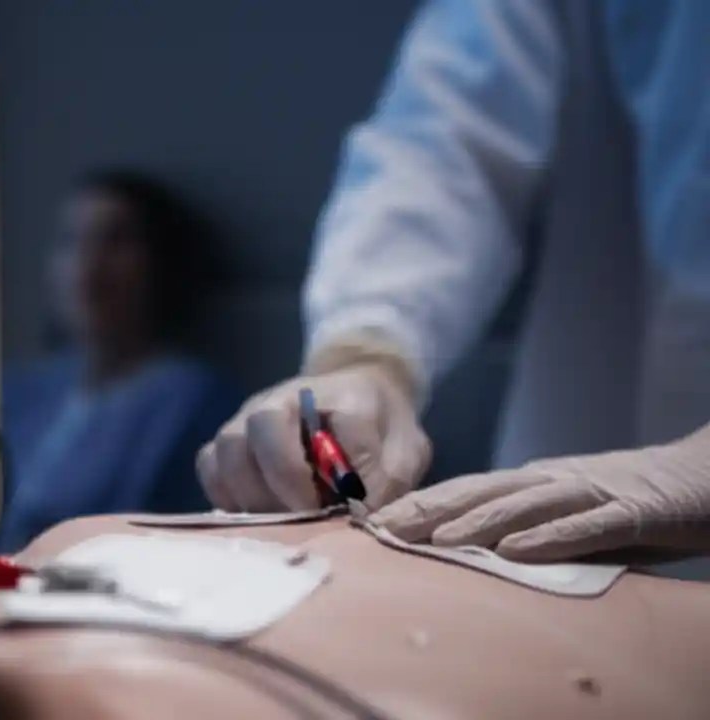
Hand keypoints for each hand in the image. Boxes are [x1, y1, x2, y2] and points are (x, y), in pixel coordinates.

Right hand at [196, 359, 429, 511]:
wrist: (351, 404)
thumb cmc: (379, 433)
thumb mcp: (406, 453)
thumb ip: (390, 479)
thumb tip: (357, 514)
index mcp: (347, 393)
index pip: (348, 420)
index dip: (353, 467)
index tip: (360, 501)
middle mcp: (288, 397)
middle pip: (265, 422)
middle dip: (286, 477)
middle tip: (309, 514)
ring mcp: (250, 417)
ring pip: (229, 447)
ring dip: (253, 492)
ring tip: (281, 522)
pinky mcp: (227, 442)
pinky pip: (210, 467)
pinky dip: (226, 497)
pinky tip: (256, 518)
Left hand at [370, 424, 709, 561]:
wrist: (705, 476)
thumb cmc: (629, 501)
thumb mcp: (566, 514)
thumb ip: (525, 528)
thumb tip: (473, 553)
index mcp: (533, 481)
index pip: (465, 492)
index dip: (419, 506)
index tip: (373, 526)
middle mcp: (552, 479)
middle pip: (481, 494)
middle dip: (428, 512)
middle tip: (382, 533)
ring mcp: (590, 491)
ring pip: (524, 505)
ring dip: (477, 523)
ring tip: (435, 542)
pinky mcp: (632, 509)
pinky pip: (586, 525)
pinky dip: (549, 537)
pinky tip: (517, 551)